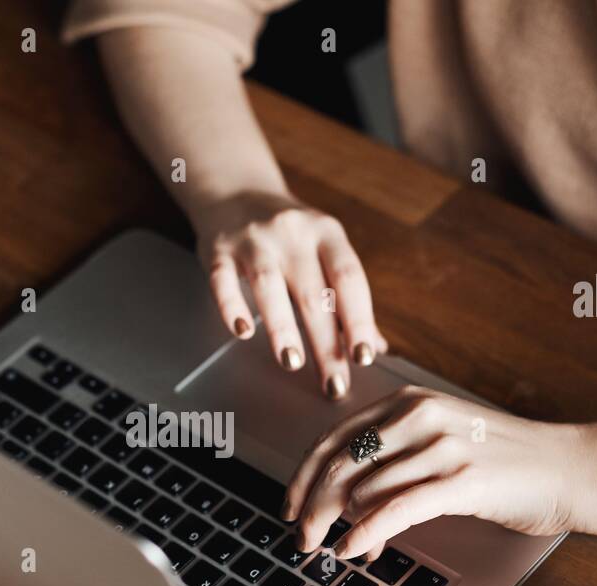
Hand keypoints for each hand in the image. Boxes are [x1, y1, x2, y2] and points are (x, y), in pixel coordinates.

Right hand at [192, 190, 388, 399]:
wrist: (236, 191)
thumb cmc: (289, 234)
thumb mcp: (324, 251)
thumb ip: (347, 299)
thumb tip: (377, 347)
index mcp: (327, 233)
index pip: (348, 280)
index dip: (359, 319)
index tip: (364, 357)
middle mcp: (293, 233)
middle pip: (313, 293)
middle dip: (325, 343)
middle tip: (334, 383)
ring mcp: (254, 240)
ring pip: (269, 285)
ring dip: (282, 327)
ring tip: (291, 362)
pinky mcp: (219, 250)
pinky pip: (222, 281)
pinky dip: (231, 306)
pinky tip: (242, 331)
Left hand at [282, 386, 583, 558]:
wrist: (569, 467)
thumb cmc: (504, 461)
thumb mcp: (439, 439)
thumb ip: (392, 457)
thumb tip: (343, 499)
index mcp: (407, 402)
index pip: (334, 439)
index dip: (303, 477)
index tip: (289, 505)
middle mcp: (419, 417)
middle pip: (340, 466)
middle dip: (312, 508)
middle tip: (301, 539)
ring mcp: (440, 447)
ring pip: (363, 491)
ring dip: (340, 528)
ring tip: (339, 548)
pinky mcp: (461, 481)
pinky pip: (395, 510)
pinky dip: (365, 533)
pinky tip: (352, 550)